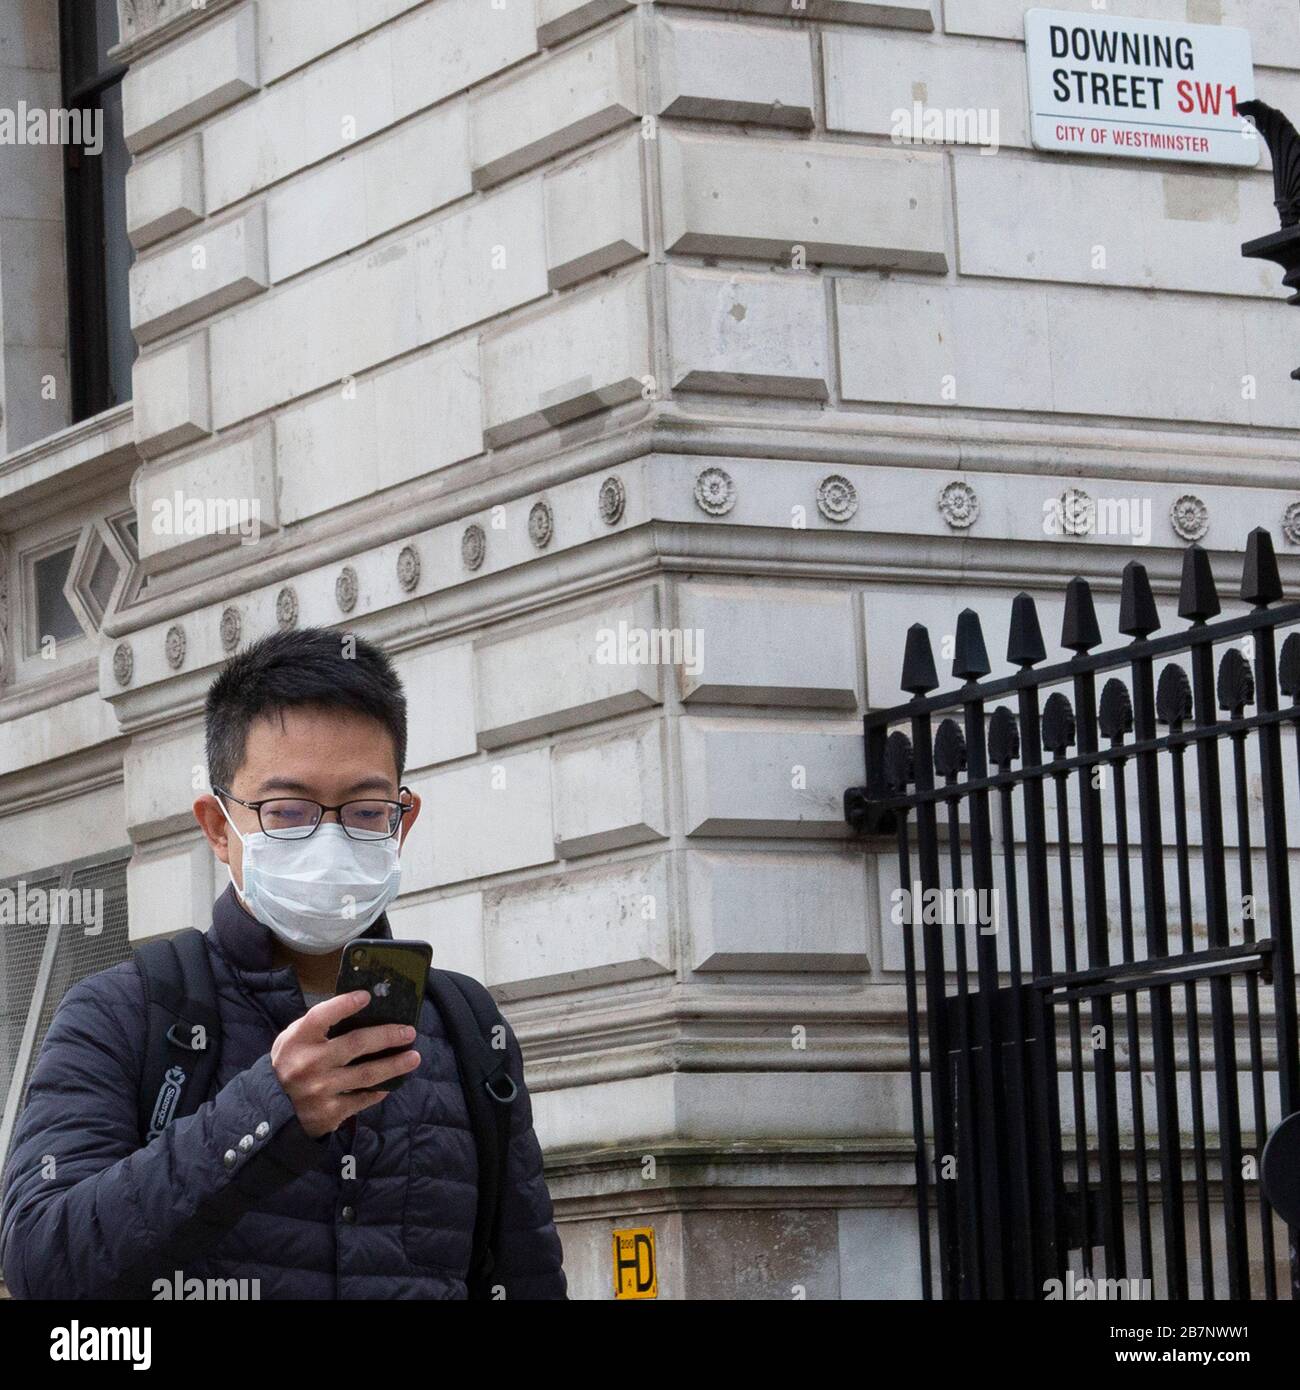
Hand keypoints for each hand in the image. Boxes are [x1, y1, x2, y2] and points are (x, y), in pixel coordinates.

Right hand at [270, 990, 420, 1137]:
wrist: (271, 1111)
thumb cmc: (290, 1064)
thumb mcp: (293, 1040)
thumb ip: (317, 1025)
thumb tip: (359, 1005)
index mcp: (298, 1040)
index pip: (321, 1016)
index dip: (344, 1004)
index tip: (367, 996)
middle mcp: (309, 1064)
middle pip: (355, 1044)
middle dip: (387, 1036)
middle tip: (409, 1032)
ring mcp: (320, 1090)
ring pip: (366, 1074)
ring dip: (394, 1065)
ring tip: (414, 1058)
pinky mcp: (329, 1112)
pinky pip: (362, 1099)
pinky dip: (379, 1090)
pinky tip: (392, 1083)